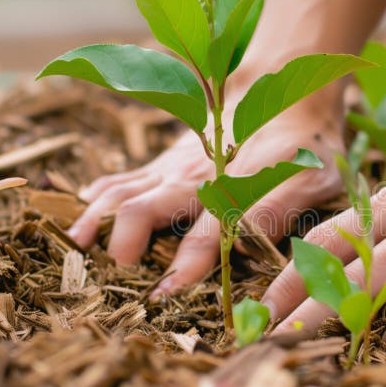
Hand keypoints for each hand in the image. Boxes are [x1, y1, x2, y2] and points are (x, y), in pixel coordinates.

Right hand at [69, 88, 344, 297]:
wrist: (287, 94)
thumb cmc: (305, 147)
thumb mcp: (308, 180)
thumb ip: (278, 210)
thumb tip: (245, 247)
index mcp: (231, 190)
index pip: (206, 235)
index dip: (186, 265)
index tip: (166, 292)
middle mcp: (194, 179)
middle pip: (146, 208)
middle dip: (124, 238)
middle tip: (112, 269)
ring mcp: (174, 168)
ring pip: (125, 190)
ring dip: (100, 216)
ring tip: (77, 242)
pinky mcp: (166, 161)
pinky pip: (126, 176)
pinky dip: (102, 191)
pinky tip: (84, 205)